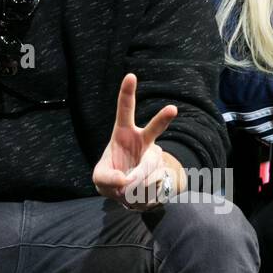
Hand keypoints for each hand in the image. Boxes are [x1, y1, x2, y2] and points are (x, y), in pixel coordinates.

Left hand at [93, 73, 180, 208]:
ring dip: (132, 187)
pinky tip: (139, 193)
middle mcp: (144, 141)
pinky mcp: (164, 172)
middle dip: (163, 119)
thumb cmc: (113, 177)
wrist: (133, 195)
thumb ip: (106, 178)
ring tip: (127, 190)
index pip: (125, 110)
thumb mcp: (100, 178)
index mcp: (124, 134)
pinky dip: (140, 196)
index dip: (127, 93)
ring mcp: (156, 156)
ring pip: (146, 171)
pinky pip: (150, 186)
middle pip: (154, 129)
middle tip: (172, 109)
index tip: (130, 76)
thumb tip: (126, 180)